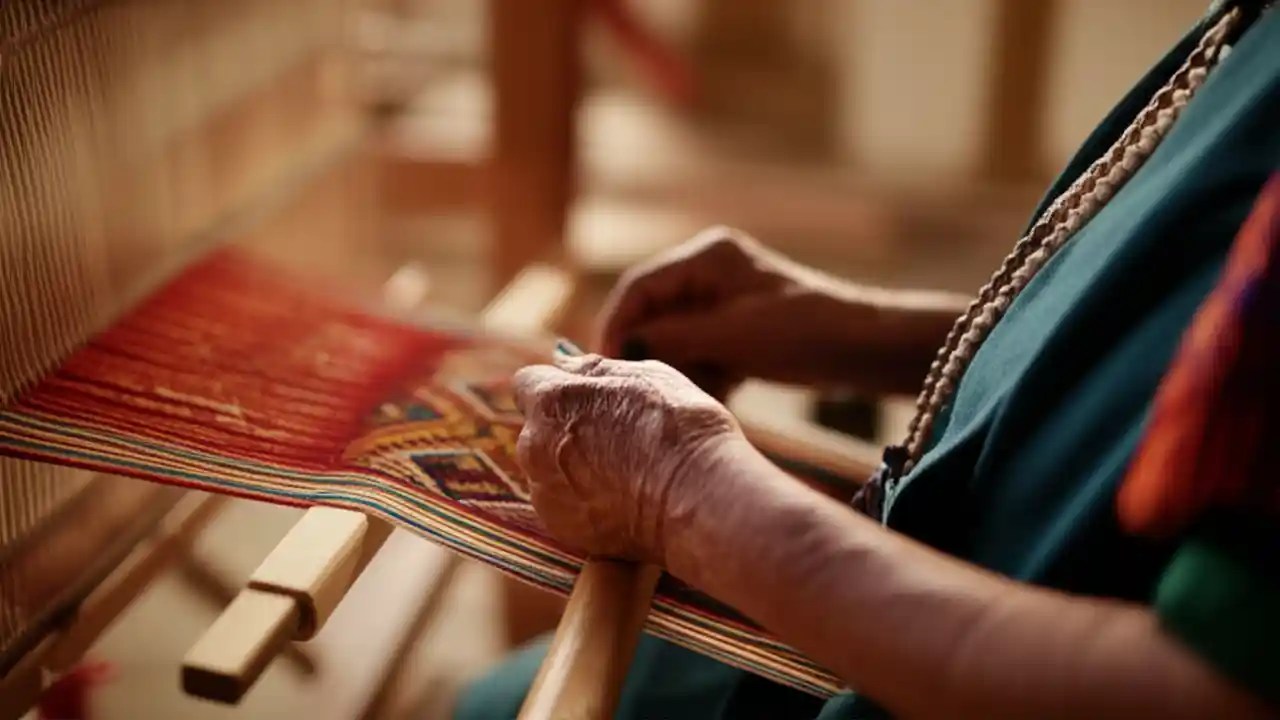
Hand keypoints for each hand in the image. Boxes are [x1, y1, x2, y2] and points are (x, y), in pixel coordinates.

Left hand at [512, 353, 741, 561]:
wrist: (697, 495)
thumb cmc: (677, 426)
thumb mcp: (644, 375)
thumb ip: (594, 369)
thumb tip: (566, 363)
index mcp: (550, 400)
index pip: (527, 383)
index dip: (556, 389)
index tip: (582, 399)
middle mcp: (533, 445)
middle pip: (536, 430)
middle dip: (562, 431)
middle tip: (612, 438)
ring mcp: (544, 490)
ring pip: (547, 471)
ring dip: (570, 469)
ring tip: (621, 474)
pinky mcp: (560, 527)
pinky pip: (562, 506)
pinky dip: (583, 503)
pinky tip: (621, 501)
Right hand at [598, 226, 968, 395]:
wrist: (864, 348)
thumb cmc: (802, 332)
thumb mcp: (731, 335)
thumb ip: (672, 338)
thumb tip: (621, 347)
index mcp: (706, 258)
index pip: (640, 288)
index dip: (617, 325)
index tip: (608, 366)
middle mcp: (710, 273)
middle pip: (655, 314)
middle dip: (655, 352)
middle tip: (654, 388)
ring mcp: (725, 302)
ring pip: (677, 339)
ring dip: (683, 368)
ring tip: (703, 388)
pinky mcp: (738, 329)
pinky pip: (702, 351)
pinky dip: (706, 373)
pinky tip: (726, 388)